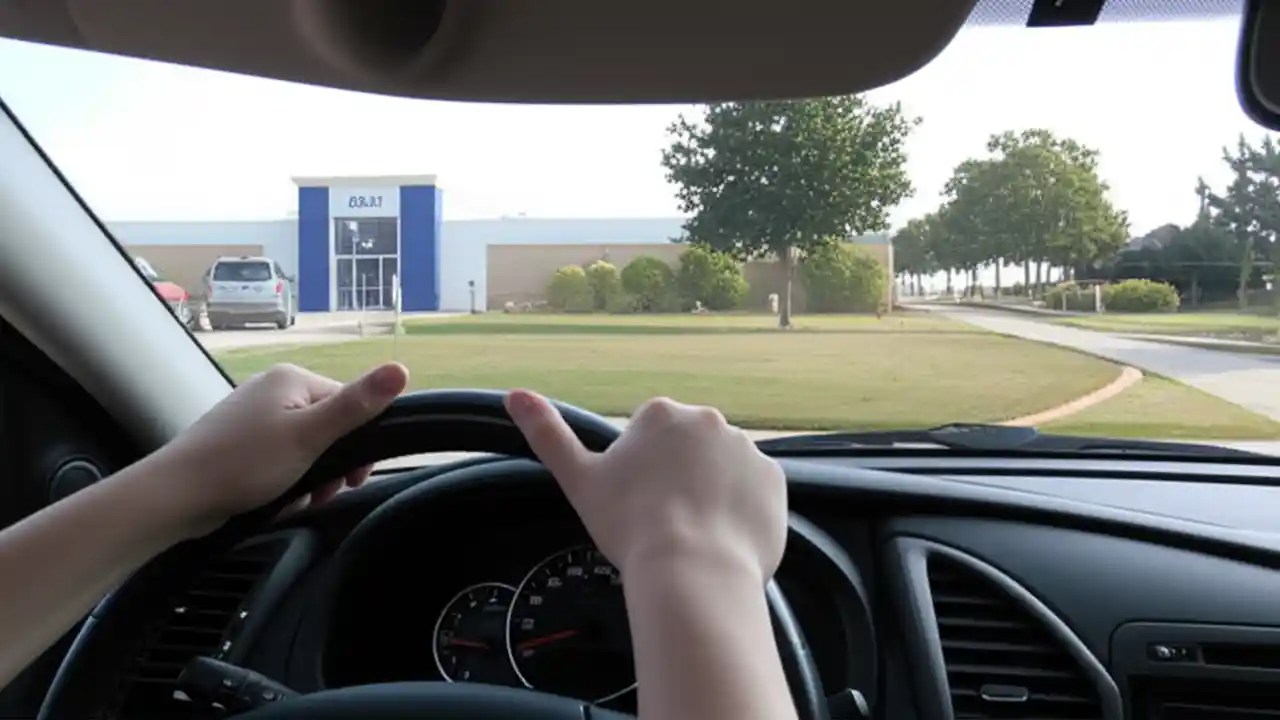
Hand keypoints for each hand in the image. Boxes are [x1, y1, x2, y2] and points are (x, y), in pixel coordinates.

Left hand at [158, 362, 408, 533]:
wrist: (176, 497)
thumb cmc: (241, 464)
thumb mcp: (309, 437)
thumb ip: (356, 406)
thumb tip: (400, 369)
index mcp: (291, 378)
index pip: (349, 404)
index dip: (357, 444)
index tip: (352, 478)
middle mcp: (272, 389)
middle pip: (329, 427)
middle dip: (332, 465)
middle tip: (321, 493)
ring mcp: (254, 415)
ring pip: (306, 447)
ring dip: (310, 477)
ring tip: (297, 499)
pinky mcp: (241, 442)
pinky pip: (281, 458)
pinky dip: (286, 480)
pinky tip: (277, 498)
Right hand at [504, 391, 786, 582]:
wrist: (692, 570)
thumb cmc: (630, 525)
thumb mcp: (579, 480)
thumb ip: (547, 434)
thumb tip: (513, 394)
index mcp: (661, 413)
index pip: (650, 436)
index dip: (641, 473)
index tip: (638, 503)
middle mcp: (708, 419)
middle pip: (689, 449)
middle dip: (680, 476)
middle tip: (665, 520)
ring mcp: (747, 448)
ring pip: (723, 469)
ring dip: (712, 491)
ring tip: (696, 534)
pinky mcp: (775, 479)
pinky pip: (755, 491)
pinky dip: (742, 509)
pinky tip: (724, 537)